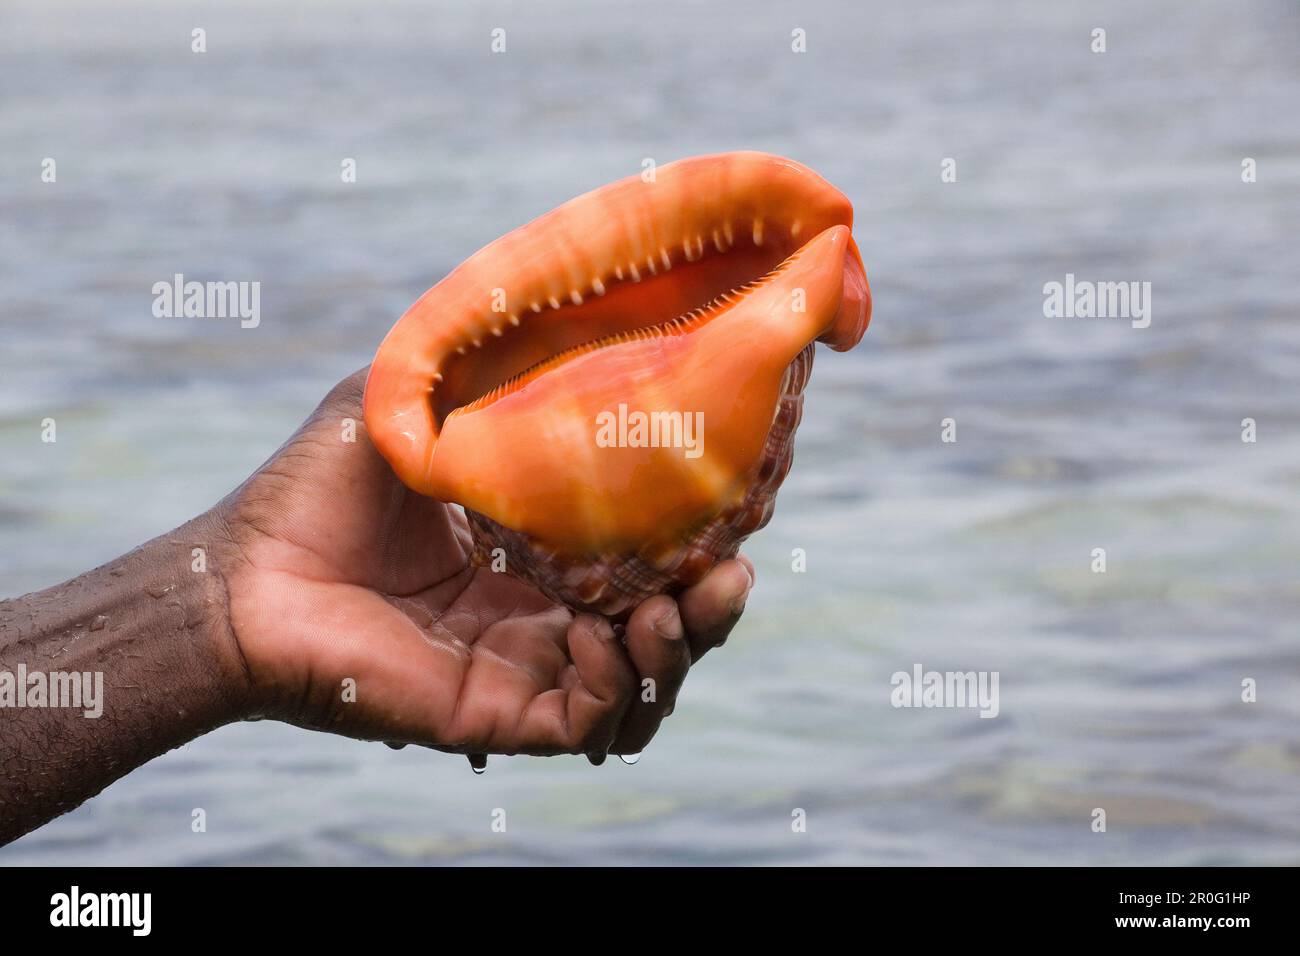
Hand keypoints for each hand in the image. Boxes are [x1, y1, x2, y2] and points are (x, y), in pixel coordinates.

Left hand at [210, 369, 752, 760]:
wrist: (241, 576)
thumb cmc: (316, 488)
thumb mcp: (412, 403)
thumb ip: (477, 364)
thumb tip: (556, 300)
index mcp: (534, 551)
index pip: (640, 558)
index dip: (693, 542)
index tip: (733, 507)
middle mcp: (539, 614)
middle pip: (657, 627)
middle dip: (707, 610)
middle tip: (733, 575)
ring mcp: (519, 667)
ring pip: (636, 683)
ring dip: (676, 653)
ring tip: (673, 609)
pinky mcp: (492, 714)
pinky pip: (584, 721)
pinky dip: (618, 691)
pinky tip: (618, 642)